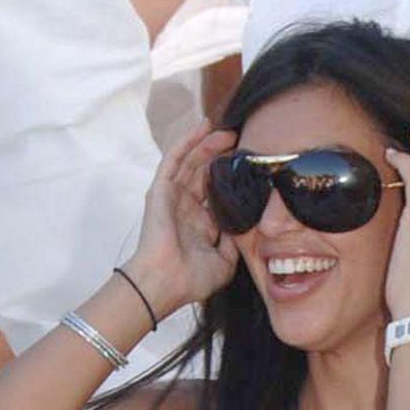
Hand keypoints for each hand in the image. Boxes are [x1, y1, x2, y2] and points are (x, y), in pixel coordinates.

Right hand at [121, 125, 240, 319]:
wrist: (166, 282)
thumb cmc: (191, 279)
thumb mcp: (224, 262)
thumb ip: (233, 242)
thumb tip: (244, 228)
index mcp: (200, 224)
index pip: (216, 192)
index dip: (230, 177)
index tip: (250, 164)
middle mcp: (186, 207)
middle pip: (204, 172)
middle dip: (221, 155)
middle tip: (241, 141)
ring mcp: (172, 197)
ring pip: (191, 161)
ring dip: (207, 144)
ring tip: (227, 131)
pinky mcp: (160, 190)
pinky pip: (174, 159)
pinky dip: (187, 141)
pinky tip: (202, 127)